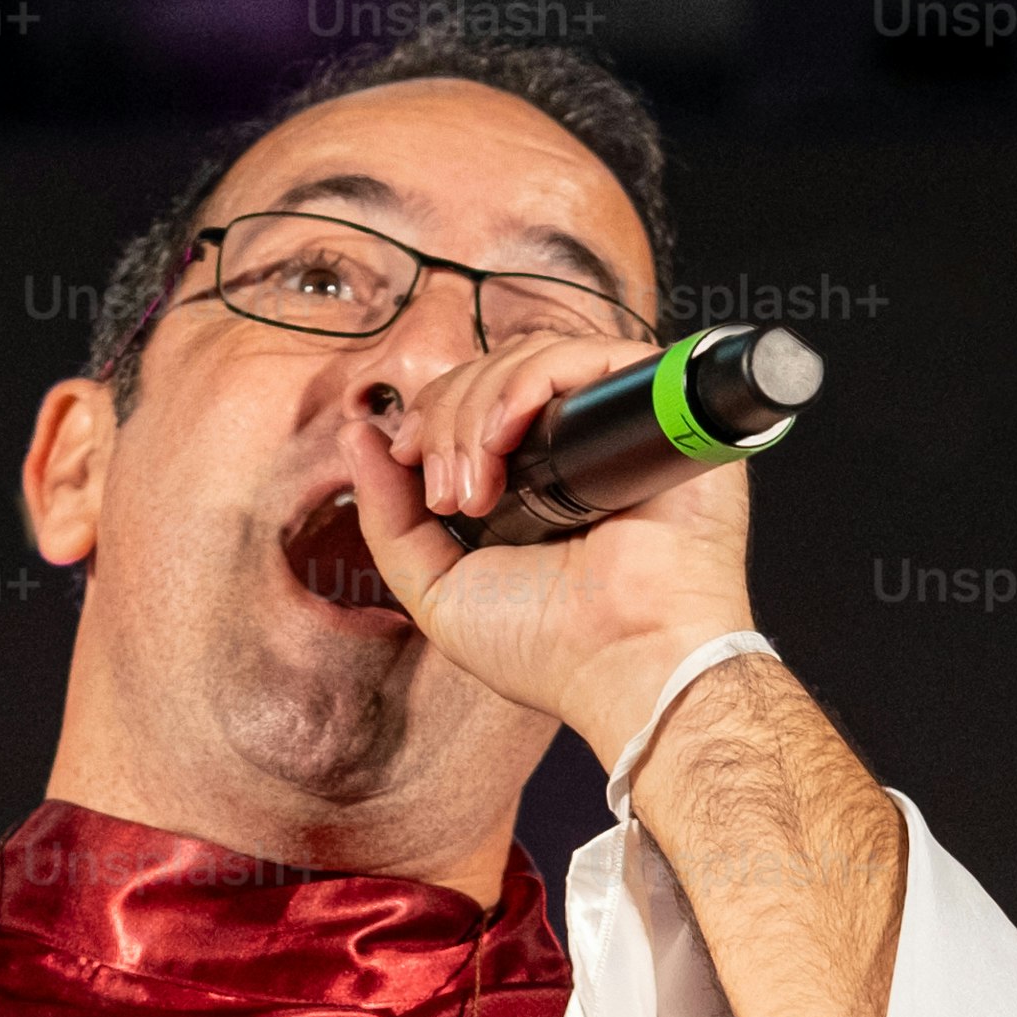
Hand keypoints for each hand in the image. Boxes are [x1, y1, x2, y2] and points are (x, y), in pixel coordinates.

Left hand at [335, 328, 759, 752]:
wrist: (625, 661)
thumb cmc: (548, 646)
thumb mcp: (435, 588)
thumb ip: (388, 517)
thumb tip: (357, 434)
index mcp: (527, 479)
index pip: (469, 401)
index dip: (429, 415)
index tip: (406, 459)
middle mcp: (572, 445)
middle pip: (490, 372)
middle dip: (445, 420)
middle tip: (449, 495)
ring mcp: (614, 424)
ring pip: (528, 358)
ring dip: (476, 412)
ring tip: (478, 490)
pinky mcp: (659, 408)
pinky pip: (585, 355)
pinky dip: (528, 383)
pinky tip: (508, 435)